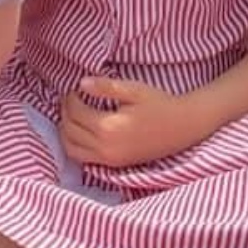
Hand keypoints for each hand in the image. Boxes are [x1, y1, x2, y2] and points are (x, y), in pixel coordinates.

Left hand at [59, 77, 215, 167]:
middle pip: (69, 130)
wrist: (183, 127)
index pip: (75, 112)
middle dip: (64, 113)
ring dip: (65, 131)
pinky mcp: (115, 164)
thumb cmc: (160, 104)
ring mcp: (109, 159)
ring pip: (71, 148)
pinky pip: (84, 159)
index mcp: (108, 127)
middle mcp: (105, 147)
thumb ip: (107, 87)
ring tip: (72, 115)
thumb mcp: (134, 90)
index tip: (73, 88)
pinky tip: (81, 132)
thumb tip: (81, 83)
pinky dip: (75, 146)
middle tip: (70, 99)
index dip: (70, 98)